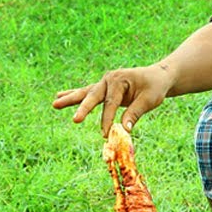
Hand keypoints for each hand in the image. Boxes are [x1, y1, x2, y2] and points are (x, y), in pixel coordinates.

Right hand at [52, 64, 174, 134]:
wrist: (157, 77)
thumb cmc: (154, 88)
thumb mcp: (149, 100)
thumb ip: (135, 113)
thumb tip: (124, 130)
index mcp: (119, 79)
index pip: (111, 103)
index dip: (107, 119)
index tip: (105, 134)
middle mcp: (108, 79)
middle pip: (92, 95)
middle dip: (82, 108)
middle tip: (74, 120)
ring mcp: (103, 83)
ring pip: (85, 93)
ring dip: (70, 98)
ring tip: (54, 104)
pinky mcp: (102, 89)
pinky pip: (87, 93)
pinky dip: (73, 94)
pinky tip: (59, 95)